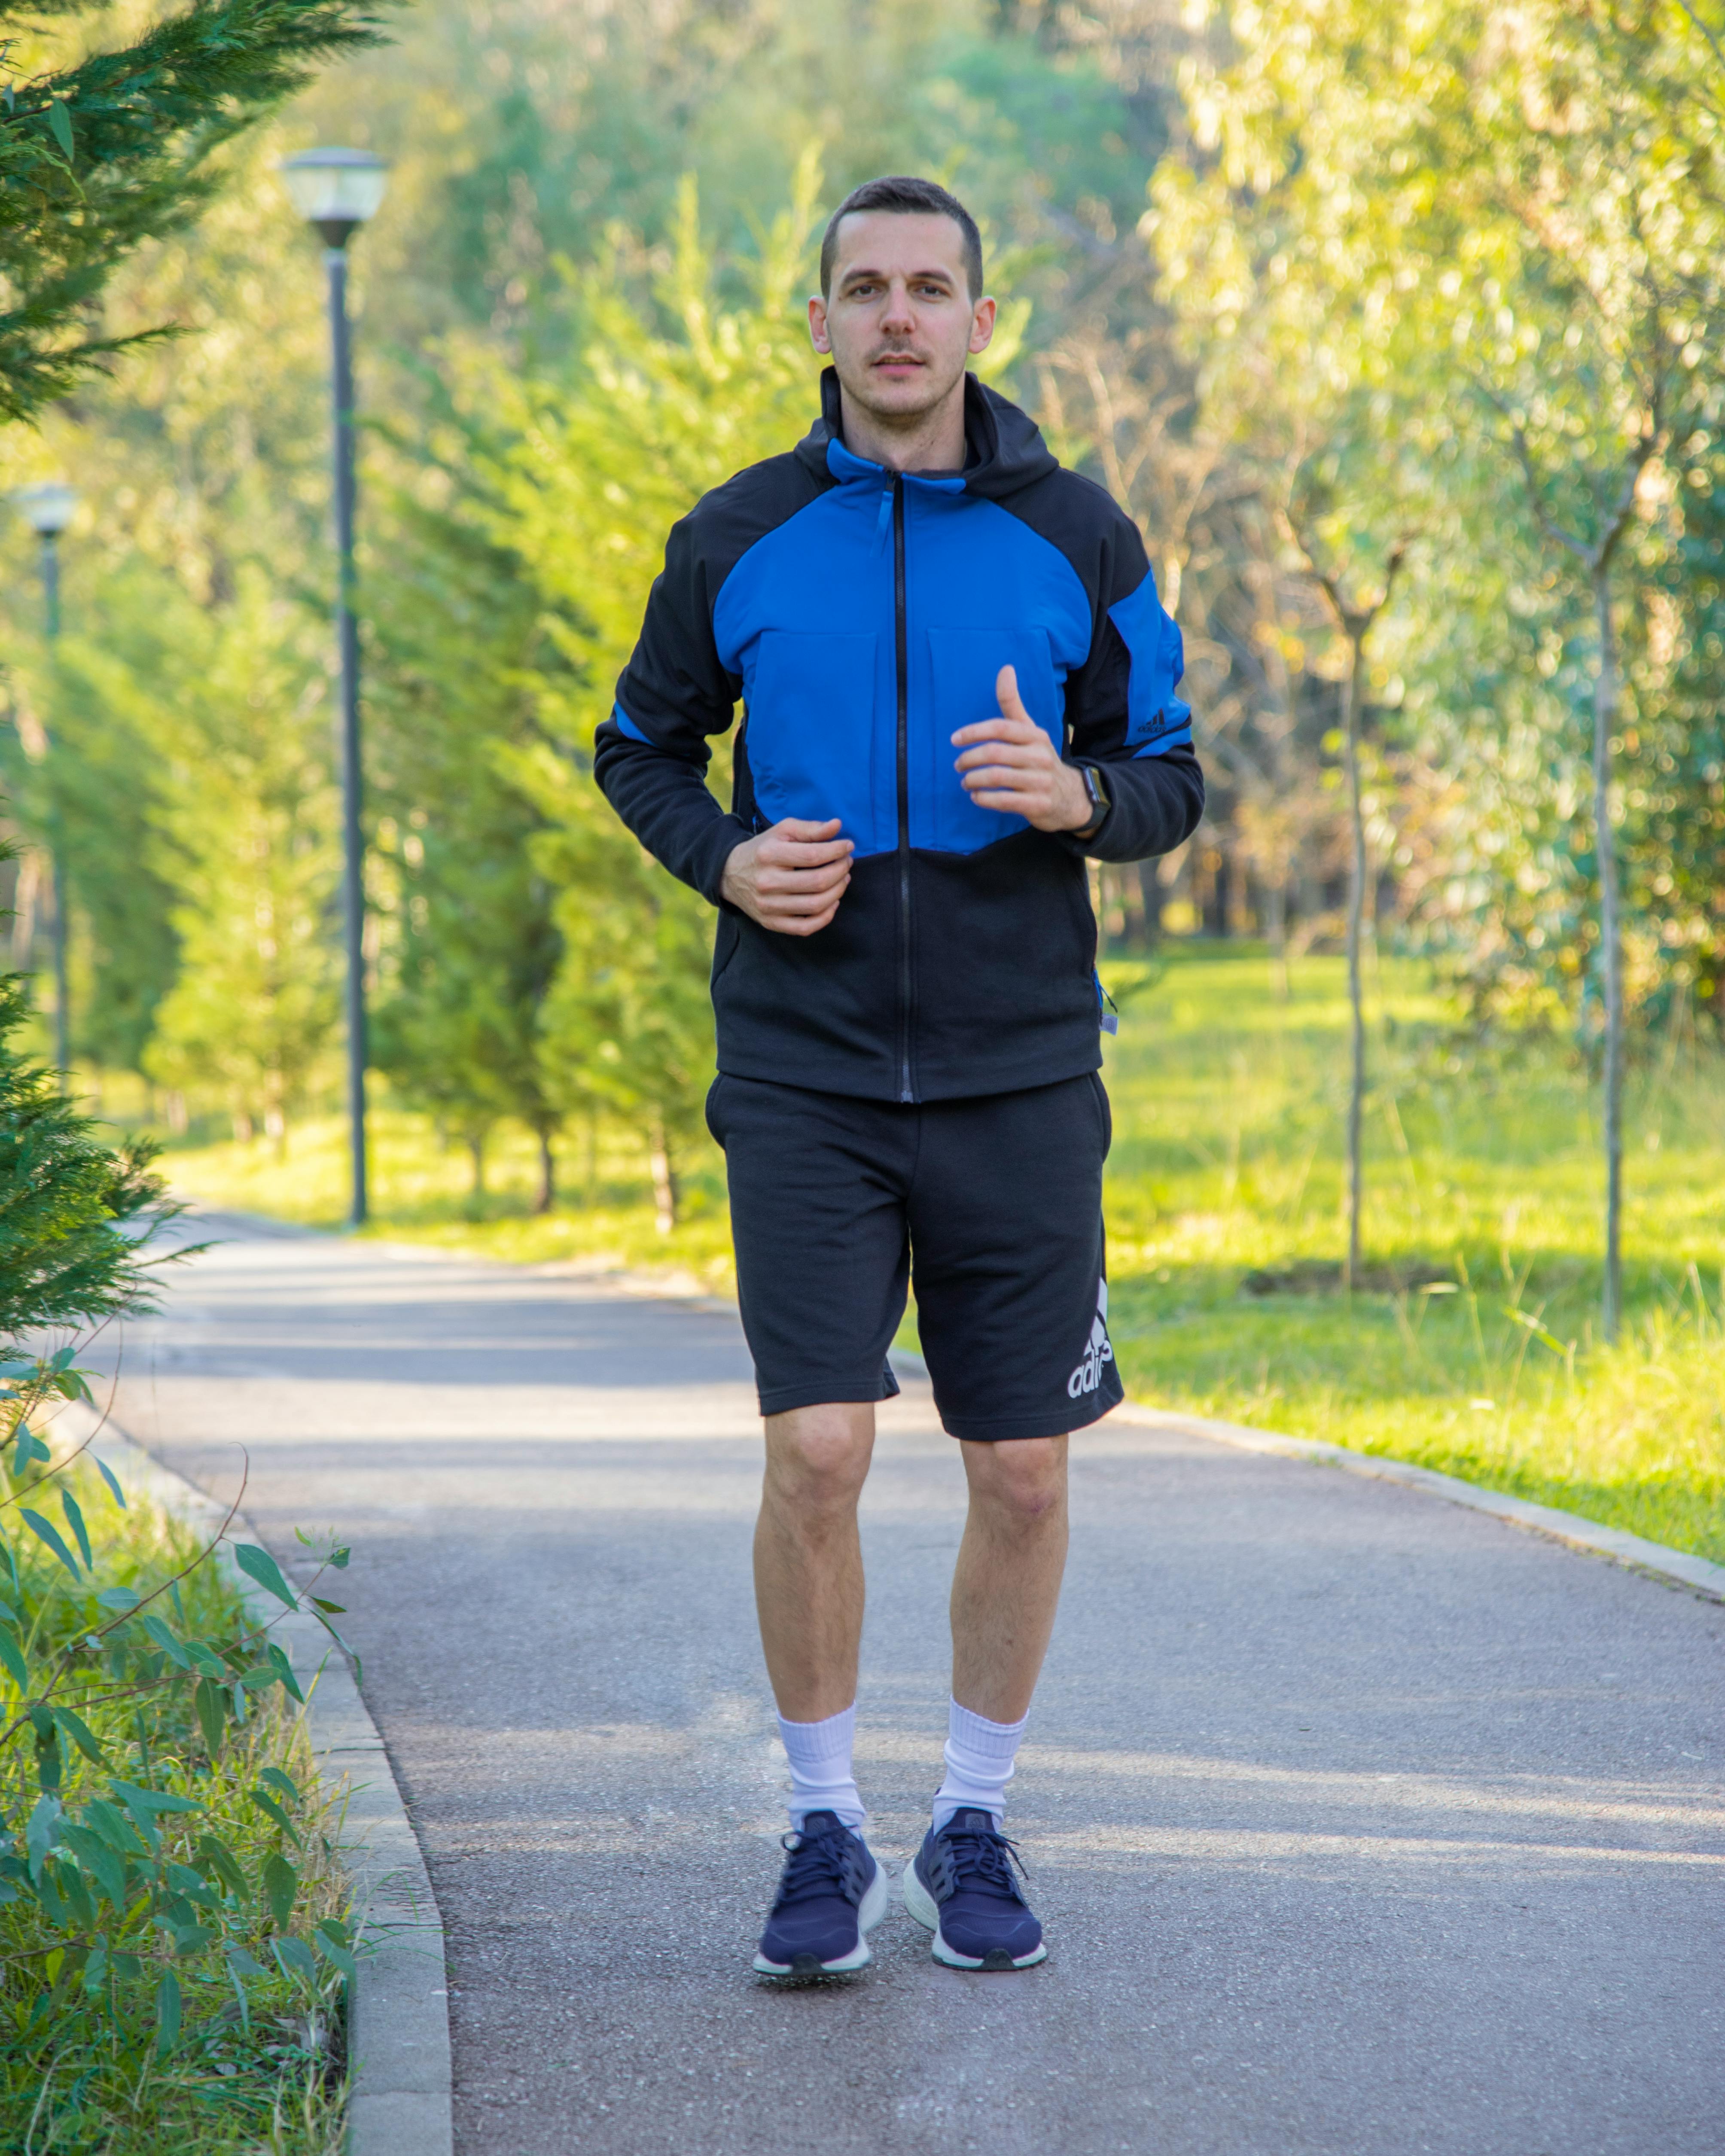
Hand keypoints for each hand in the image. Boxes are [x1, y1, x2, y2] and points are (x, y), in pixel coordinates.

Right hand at [721, 817, 853, 935]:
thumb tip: (837, 826)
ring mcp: (768, 906)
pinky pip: (805, 927)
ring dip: (838, 892)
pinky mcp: (770, 923)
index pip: (813, 855)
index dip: (837, 851)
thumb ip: (810, 828)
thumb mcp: (782, 831)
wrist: (729, 874)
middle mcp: (767, 882)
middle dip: (840, 871)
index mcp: (769, 855)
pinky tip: (832, 902)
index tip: (848, 846)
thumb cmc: (763, 850)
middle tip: (846, 863)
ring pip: (815, 905)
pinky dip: (825, 917)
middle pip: (817, 882)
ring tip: (843, 879)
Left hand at [953, 666, 1095, 832]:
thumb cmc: (1039, 759)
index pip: (1000, 727)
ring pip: (996, 777)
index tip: (954, 739)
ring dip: (973, 780)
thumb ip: (1012, 704)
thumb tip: (1006, 668)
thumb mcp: (1030, 732)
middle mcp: (1039, 756)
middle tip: (957, 765)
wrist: (1070, 796)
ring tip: (965, 782)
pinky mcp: (1038, 804)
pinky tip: (976, 796)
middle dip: (969, 759)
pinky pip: (1003, 801)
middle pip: (994, 753)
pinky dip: (983, 798)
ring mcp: (1040, 781)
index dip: (974, 732)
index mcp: (1035, 735)